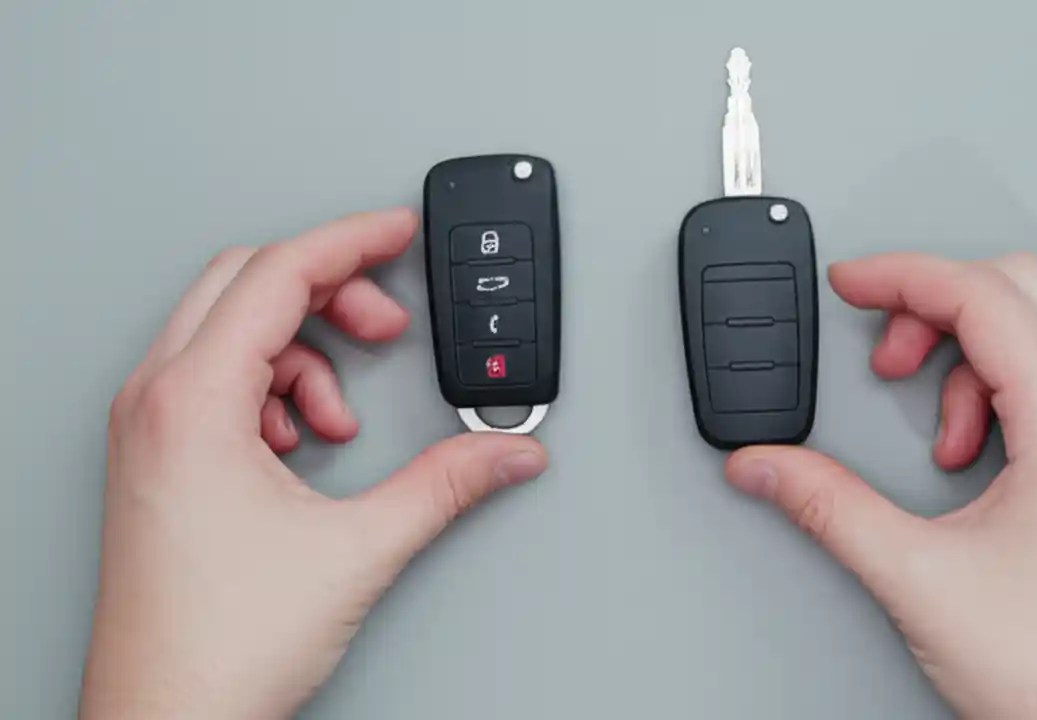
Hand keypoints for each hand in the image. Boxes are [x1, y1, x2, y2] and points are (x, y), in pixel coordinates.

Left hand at [80, 209, 547, 719]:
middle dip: (329, 290)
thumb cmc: (219, 645)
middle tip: (387, 321)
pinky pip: (216, 381)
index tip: (398, 231)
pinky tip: (306, 444)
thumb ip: (446, 484)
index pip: (278, 272)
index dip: (352, 241)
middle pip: (246, 283)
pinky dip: (272, 389)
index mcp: (193, 401)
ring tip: (342, 418)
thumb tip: (507, 449)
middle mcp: (156, 402)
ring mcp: (149, 430)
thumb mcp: (358, 549)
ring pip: (229, 330)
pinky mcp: (157, 459)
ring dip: (301, 350)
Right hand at [725, 253, 1036, 718]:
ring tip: (931, 430)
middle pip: (1018, 289)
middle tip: (881, 349)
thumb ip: (825, 504)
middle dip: (935, 304)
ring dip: (965, 353)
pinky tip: (963, 450)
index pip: (983, 295)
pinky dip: (994, 387)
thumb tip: (763, 463)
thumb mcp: (913, 574)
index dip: (901, 276)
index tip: (849, 285)